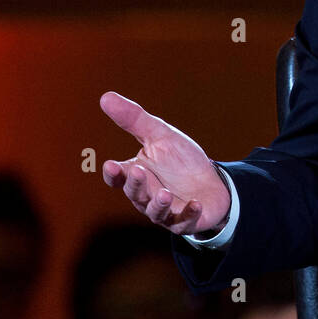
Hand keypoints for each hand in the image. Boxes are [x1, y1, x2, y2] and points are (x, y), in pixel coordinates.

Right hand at [99, 92, 230, 235]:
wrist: (212, 182)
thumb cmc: (181, 160)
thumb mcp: (160, 135)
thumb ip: (134, 120)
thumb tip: (105, 97)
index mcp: (137, 176)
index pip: (119, 177)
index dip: (114, 174)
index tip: (111, 164)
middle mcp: (146, 197)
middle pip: (136, 194)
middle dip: (136, 184)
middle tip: (139, 171)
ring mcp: (166, 212)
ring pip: (156, 211)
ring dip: (158, 203)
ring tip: (164, 193)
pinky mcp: (186, 221)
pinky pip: (185, 221)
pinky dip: (189, 214)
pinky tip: (195, 204)